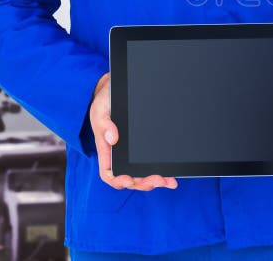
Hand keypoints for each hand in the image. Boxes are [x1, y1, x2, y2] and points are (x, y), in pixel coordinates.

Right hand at [89, 72, 177, 190]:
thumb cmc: (106, 102)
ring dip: (154, 181)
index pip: (109, 173)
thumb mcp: (100, 110)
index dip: (118, 180)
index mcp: (107, 149)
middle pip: (130, 178)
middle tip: (157, 180)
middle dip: (143, 183)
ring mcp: (132, 153)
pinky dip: (162, 172)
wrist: (117, 89)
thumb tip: (112, 138)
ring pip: (142, 175)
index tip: (129, 180)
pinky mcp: (144, 147)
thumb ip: (104, 124)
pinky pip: (151, 164)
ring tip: (168, 181)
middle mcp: (120, 155)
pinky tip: (172, 177)